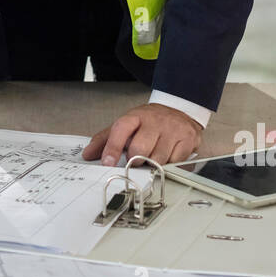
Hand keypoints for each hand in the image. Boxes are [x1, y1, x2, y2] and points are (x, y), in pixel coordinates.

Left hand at [82, 103, 202, 167]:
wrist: (180, 111)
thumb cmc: (150, 122)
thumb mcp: (127, 125)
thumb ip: (105, 139)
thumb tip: (87, 154)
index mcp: (136, 116)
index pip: (121, 129)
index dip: (112, 147)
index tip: (107, 163)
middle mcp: (155, 121)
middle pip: (140, 149)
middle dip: (135, 160)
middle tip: (137, 159)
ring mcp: (172, 130)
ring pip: (158, 159)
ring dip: (152, 164)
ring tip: (152, 157)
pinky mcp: (187, 140)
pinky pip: (175, 162)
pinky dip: (169, 165)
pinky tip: (168, 157)